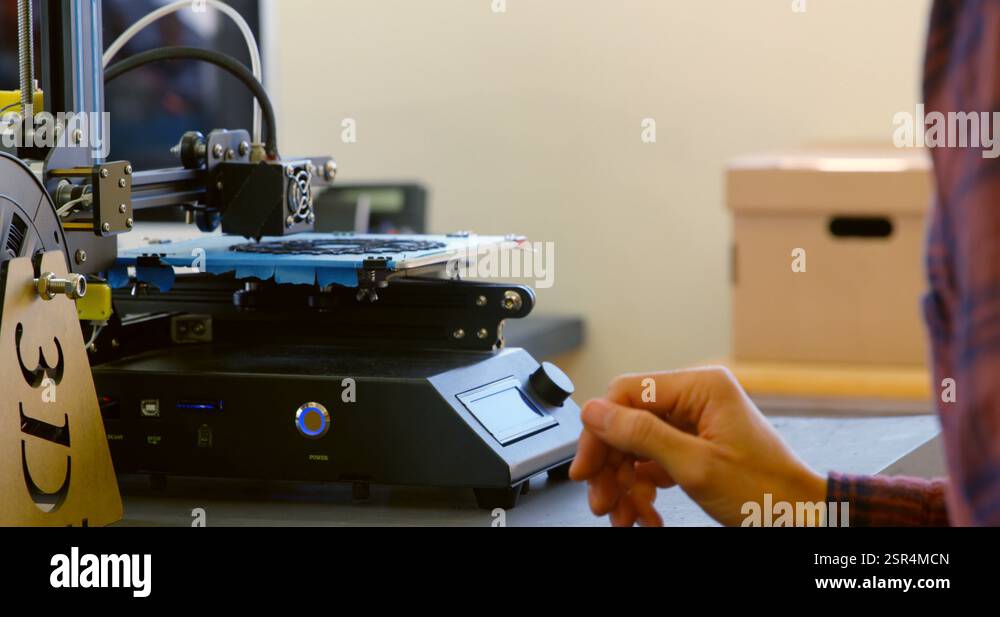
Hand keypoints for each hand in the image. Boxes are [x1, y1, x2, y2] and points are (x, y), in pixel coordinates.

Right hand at [569, 367, 826, 526]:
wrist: (804, 521)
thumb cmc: (767, 493)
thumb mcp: (695, 465)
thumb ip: (641, 434)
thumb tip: (595, 411)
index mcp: (700, 387)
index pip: (626, 393)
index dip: (599, 431)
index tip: (585, 466)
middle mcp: (696, 398)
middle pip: (628, 423)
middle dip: (612, 467)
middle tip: (601, 500)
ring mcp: (696, 423)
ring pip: (637, 447)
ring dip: (625, 484)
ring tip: (625, 515)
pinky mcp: (695, 447)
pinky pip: (654, 461)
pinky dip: (644, 489)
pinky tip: (645, 512)